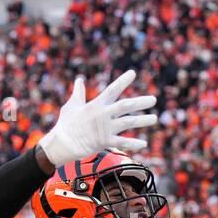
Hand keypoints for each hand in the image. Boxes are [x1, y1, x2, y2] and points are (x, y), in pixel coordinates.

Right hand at [37, 69, 156, 166]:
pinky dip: (134, 143)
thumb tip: (79, 80)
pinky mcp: (105, 142)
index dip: (123, 81)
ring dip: (143, 120)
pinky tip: (144, 143)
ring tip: (155, 118)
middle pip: (126, 106)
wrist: (62, 144)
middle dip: (141, 102)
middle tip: (154, 99)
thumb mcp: (71, 105)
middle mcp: (103, 115)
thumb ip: (78, 93)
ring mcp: (105, 128)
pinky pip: (123, 143)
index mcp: (96, 104)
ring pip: (128, 122)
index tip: (133, 73)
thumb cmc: (66, 124)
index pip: (112, 89)